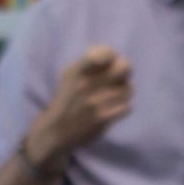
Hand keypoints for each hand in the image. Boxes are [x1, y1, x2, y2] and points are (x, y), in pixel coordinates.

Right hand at [29, 46, 132, 161]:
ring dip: (124, 92)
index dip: (112, 55)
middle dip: (125, 72)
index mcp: (77, 71)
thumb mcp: (69, 75)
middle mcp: (86, 84)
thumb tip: (114, 57)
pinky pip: (127, 107)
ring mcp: (95, 102)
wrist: (55, 131)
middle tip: (120, 78)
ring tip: (115, 96)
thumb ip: (88, 62)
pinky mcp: (101, 119)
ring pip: (128, 88)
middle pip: (124, 67)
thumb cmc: (66, 100)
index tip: (109, 63)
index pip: (105, 53)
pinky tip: (114, 109)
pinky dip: (123, 107)